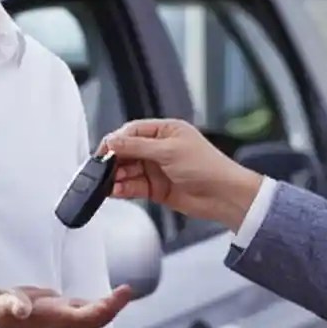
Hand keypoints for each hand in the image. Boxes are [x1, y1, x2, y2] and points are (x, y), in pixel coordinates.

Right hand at [0, 285, 132, 327]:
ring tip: (124, 293)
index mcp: (53, 319)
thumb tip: (21, 309)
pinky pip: (87, 310)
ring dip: (109, 307)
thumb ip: (12, 304)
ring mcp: (63, 317)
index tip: (120, 294)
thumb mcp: (1, 305)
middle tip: (127, 291)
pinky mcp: (61, 310)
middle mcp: (62, 321)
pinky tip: (109, 297)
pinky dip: (100, 304)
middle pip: (95, 321)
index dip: (105, 308)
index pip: (86, 318)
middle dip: (112, 308)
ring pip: (93, 317)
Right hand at [99, 118, 263, 229]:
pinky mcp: (157, 189)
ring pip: (129, 171)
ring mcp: (158, 169)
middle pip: (128, 151)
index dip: (116, 140)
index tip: (103, 150)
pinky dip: (124, 189)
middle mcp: (160, 149)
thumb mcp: (169, 151)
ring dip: (117, 177)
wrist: (224, 196)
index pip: (133, 131)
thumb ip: (137, 146)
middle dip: (114, 160)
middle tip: (102, 168)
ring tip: (108, 182)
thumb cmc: (207, 167)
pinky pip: (134, 187)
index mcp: (166, 131)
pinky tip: (116, 191)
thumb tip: (113, 140)